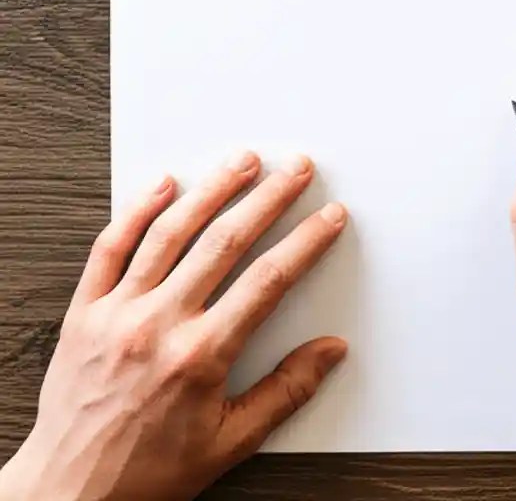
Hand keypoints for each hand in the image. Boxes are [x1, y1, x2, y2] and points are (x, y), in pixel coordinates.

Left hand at [0, 151, 348, 500]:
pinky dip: (136, 212)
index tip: (328, 218)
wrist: (71, 493)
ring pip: (169, 234)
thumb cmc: (149, 473)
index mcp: (201, 357)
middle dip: (268, 199)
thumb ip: (287, 390)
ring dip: (211, 190)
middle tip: (296, 170)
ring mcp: (116, 314)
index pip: (268, 280)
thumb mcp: (233, 441)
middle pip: (224, 242)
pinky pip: (109, 249)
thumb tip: (331, 352)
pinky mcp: (82, 313)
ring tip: (241, 161)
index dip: (306, 242)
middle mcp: (158, 326)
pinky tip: (161, 186)